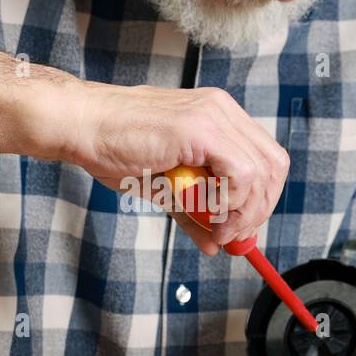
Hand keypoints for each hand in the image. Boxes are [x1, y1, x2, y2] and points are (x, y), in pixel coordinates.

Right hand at [64, 81, 289, 254]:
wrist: (81, 126)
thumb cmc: (114, 150)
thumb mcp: (165, 188)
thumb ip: (194, 212)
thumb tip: (215, 245)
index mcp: (218, 117)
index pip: (265, 160)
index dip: (259, 199)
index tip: (237, 226)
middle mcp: (222, 110)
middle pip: (274, 166)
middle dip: (258, 209)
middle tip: (231, 235)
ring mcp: (214, 115)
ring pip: (262, 172)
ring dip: (242, 211)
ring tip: (213, 228)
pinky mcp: (201, 128)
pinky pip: (240, 174)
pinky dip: (229, 201)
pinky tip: (205, 209)